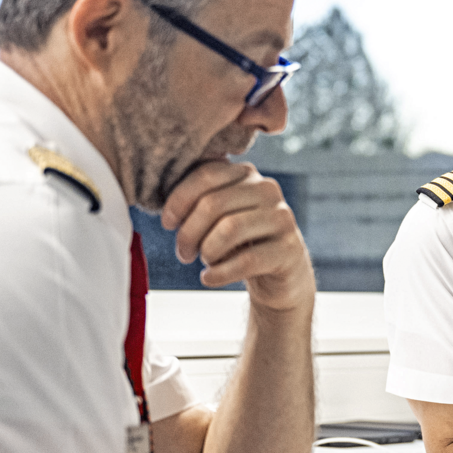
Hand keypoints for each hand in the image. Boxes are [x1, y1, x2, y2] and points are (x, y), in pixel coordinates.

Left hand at [161, 161, 314, 312]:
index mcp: (247, 174)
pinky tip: (209, 278)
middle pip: (213, 204)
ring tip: (204, 262)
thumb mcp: (219, 215)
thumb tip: (163, 204)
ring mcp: (282, 218)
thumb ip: (198, 199)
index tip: (167, 224)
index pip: (206, 175)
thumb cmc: (240, 242)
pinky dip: (220, 273)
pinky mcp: (290, 249)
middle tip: (184, 253)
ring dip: (206, 251)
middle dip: (189, 232)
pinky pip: (247, 260)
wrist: (280, 274)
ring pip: (230, 229)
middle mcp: (268, 190)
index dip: (179, 200)